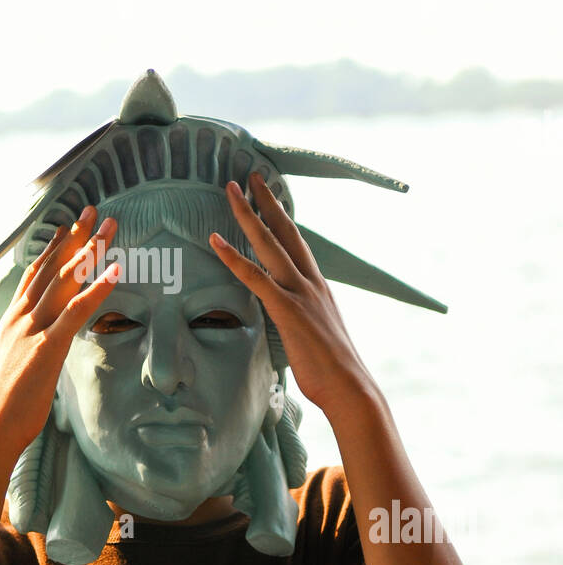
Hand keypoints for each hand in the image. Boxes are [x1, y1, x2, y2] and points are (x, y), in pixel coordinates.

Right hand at [0, 208, 120, 460]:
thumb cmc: (2, 407)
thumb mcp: (15, 367)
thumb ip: (29, 347)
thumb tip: (45, 345)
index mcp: (12, 321)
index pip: (34, 274)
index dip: (52, 248)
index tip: (67, 226)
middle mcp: (20, 318)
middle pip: (51, 267)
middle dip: (74, 236)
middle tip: (92, 210)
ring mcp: (33, 330)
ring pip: (65, 279)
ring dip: (89, 249)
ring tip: (108, 226)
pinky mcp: (47, 347)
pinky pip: (77, 310)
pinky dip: (98, 286)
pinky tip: (115, 268)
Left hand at [208, 173, 376, 418]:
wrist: (350, 388)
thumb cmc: (333, 370)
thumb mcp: (317, 335)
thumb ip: (301, 320)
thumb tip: (289, 323)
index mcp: (319, 287)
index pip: (298, 243)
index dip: (283, 217)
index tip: (270, 197)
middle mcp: (311, 282)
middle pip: (286, 231)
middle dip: (267, 201)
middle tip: (251, 176)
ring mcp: (300, 293)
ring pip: (269, 244)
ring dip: (247, 215)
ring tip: (230, 190)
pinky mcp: (288, 310)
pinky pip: (255, 277)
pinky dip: (233, 257)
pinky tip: (215, 240)